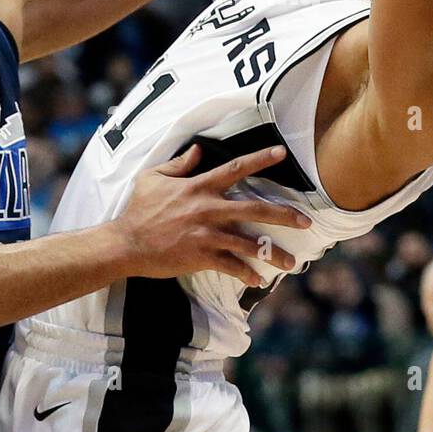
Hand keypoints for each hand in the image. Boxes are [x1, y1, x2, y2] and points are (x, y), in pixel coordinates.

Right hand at [115, 143, 311, 286]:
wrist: (126, 243)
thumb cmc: (139, 209)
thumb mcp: (153, 178)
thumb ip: (178, 164)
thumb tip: (196, 151)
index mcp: (199, 186)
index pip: (236, 168)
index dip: (260, 159)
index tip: (281, 153)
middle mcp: (208, 208)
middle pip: (255, 208)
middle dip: (284, 214)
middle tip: (306, 221)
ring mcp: (206, 234)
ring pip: (249, 243)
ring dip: (273, 253)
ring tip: (293, 262)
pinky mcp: (201, 256)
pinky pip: (231, 266)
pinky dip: (246, 274)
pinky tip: (259, 280)